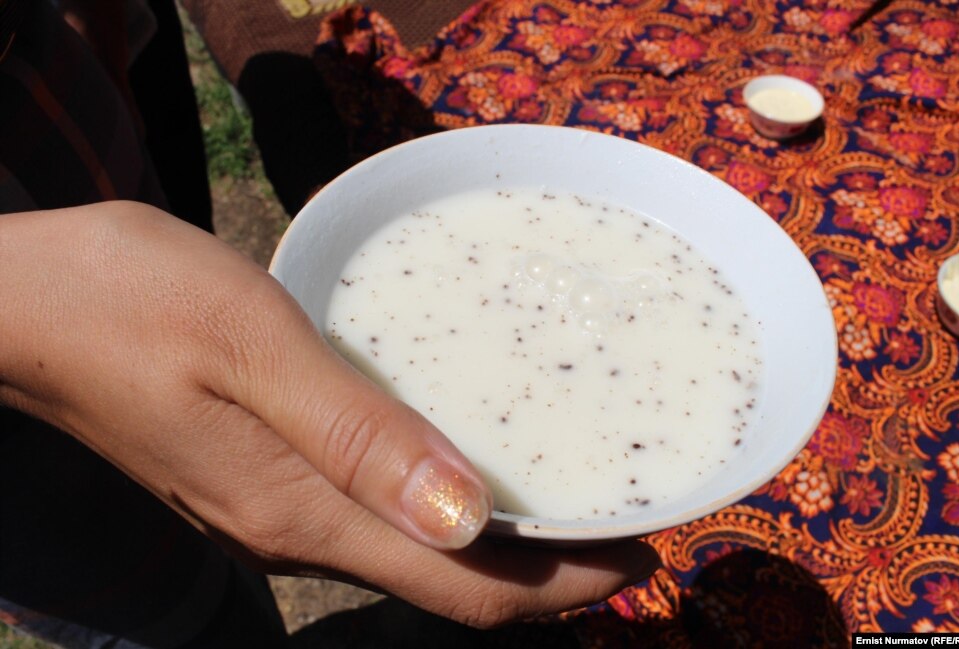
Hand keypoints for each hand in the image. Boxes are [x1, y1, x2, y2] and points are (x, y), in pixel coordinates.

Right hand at [0, 201, 659, 626]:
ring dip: (500, 538)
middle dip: (547, 567)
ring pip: (415, 550)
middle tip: (628, 518)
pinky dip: (443, 503)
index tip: (645, 556)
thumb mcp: (247, 342)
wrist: (18, 307)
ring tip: (570, 492)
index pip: (462, 588)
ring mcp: (272, 510)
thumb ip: (354, 432)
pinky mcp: (259, 477)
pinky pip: (376, 512)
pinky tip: (465, 461)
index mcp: (302, 510)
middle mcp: (294, 531)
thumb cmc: (125, 301)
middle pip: (449, 580)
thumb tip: (465, 515)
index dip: (562, 586)